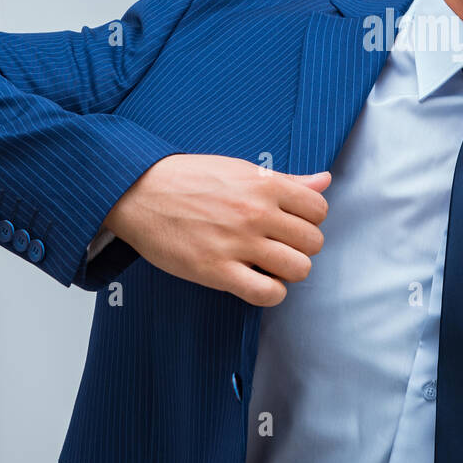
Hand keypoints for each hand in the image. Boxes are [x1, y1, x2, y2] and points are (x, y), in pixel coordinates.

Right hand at [102, 154, 330, 305]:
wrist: (138, 191)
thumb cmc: (189, 178)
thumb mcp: (241, 169)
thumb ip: (286, 181)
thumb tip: (324, 180)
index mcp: (264, 186)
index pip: (318, 209)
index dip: (309, 221)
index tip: (291, 225)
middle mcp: (256, 213)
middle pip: (313, 242)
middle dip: (300, 248)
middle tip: (279, 247)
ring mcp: (238, 243)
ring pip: (298, 269)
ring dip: (288, 272)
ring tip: (268, 266)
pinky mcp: (216, 270)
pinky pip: (267, 293)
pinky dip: (270, 293)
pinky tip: (256, 282)